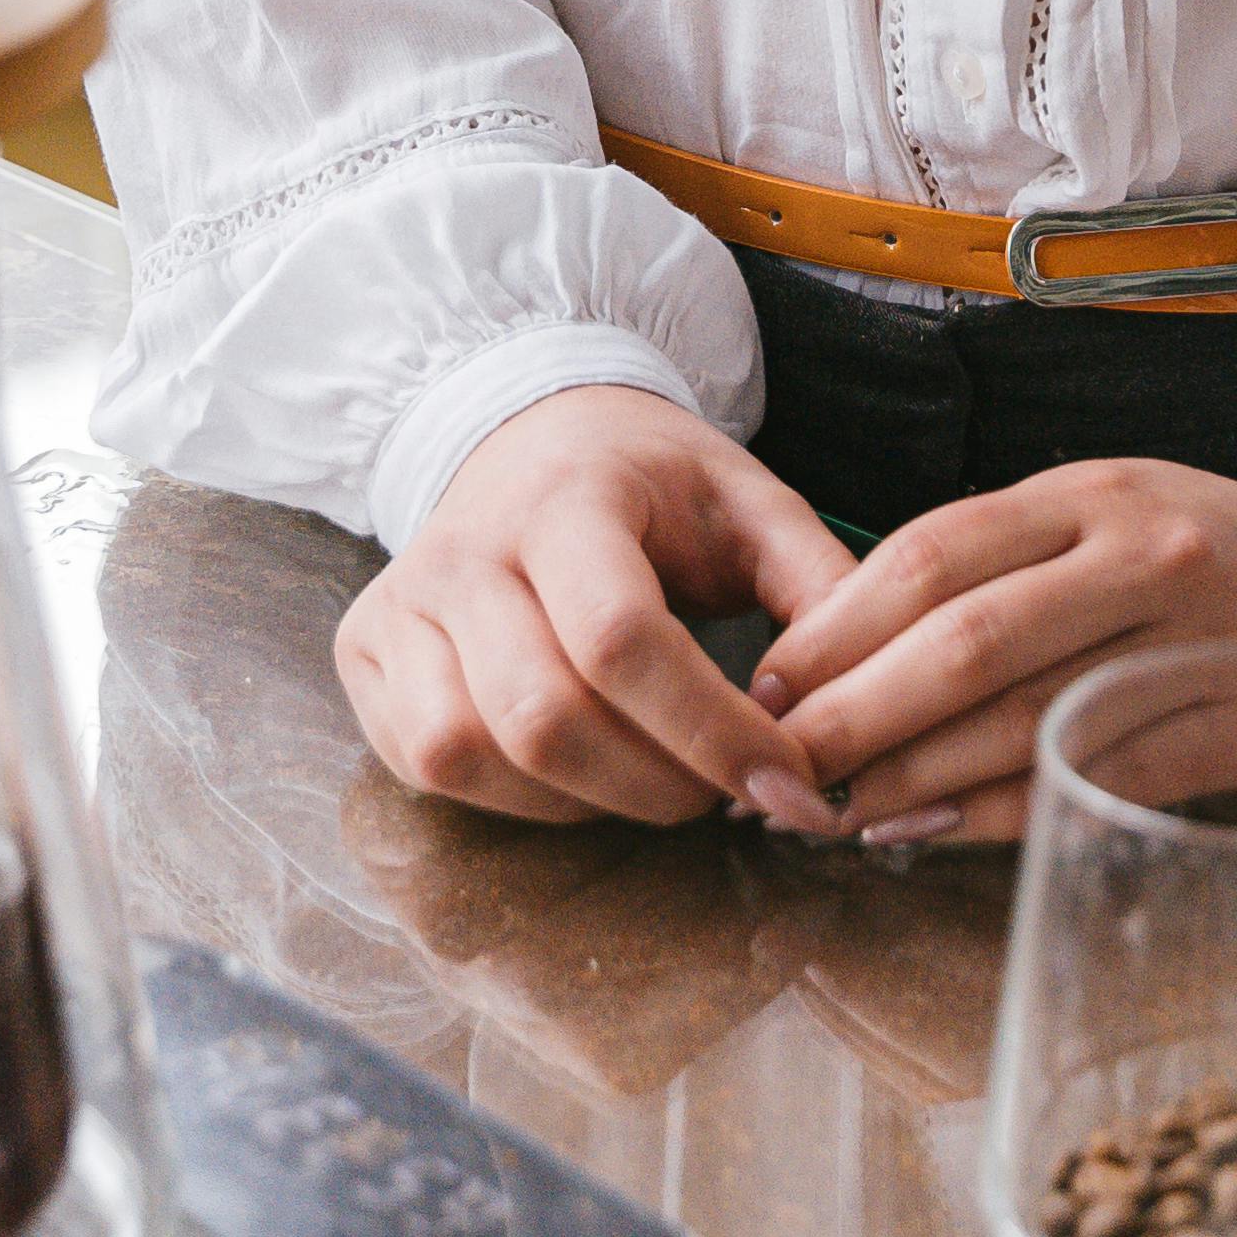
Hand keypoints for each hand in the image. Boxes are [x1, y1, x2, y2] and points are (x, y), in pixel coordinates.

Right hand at [337, 387, 859, 832]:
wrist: (530, 435)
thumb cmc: (652, 483)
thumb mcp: (748, 500)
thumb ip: (818, 582)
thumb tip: (867, 693)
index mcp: (566, 497)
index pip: (621, 638)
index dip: (711, 730)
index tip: (792, 782)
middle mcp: (464, 549)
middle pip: (543, 715)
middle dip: (657, 783)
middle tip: (729, 790)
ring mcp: (401, 605)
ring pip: (475, 753)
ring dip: (587, 801)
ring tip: (659, 779)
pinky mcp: (368, 656)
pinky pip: (431, 766)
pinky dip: (518, 798)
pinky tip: (582, 773)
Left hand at [747, 457, 1236, 850]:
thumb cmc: (1208, 554)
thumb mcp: (1109, 509)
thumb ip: (1000, 561)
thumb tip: (853, 646)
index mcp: (1096, 491)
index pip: (936, 553)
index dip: (837, 622)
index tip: (768, 677)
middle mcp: (1139, 559)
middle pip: (965, 641)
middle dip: (853, 709)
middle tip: (778, 758)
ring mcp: (1185, 650)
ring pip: (1017, 722)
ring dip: (909, 776)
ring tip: (833, 808)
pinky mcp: (1220, 736)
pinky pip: (1082, 784)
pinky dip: (992, 816)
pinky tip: (926, 832)